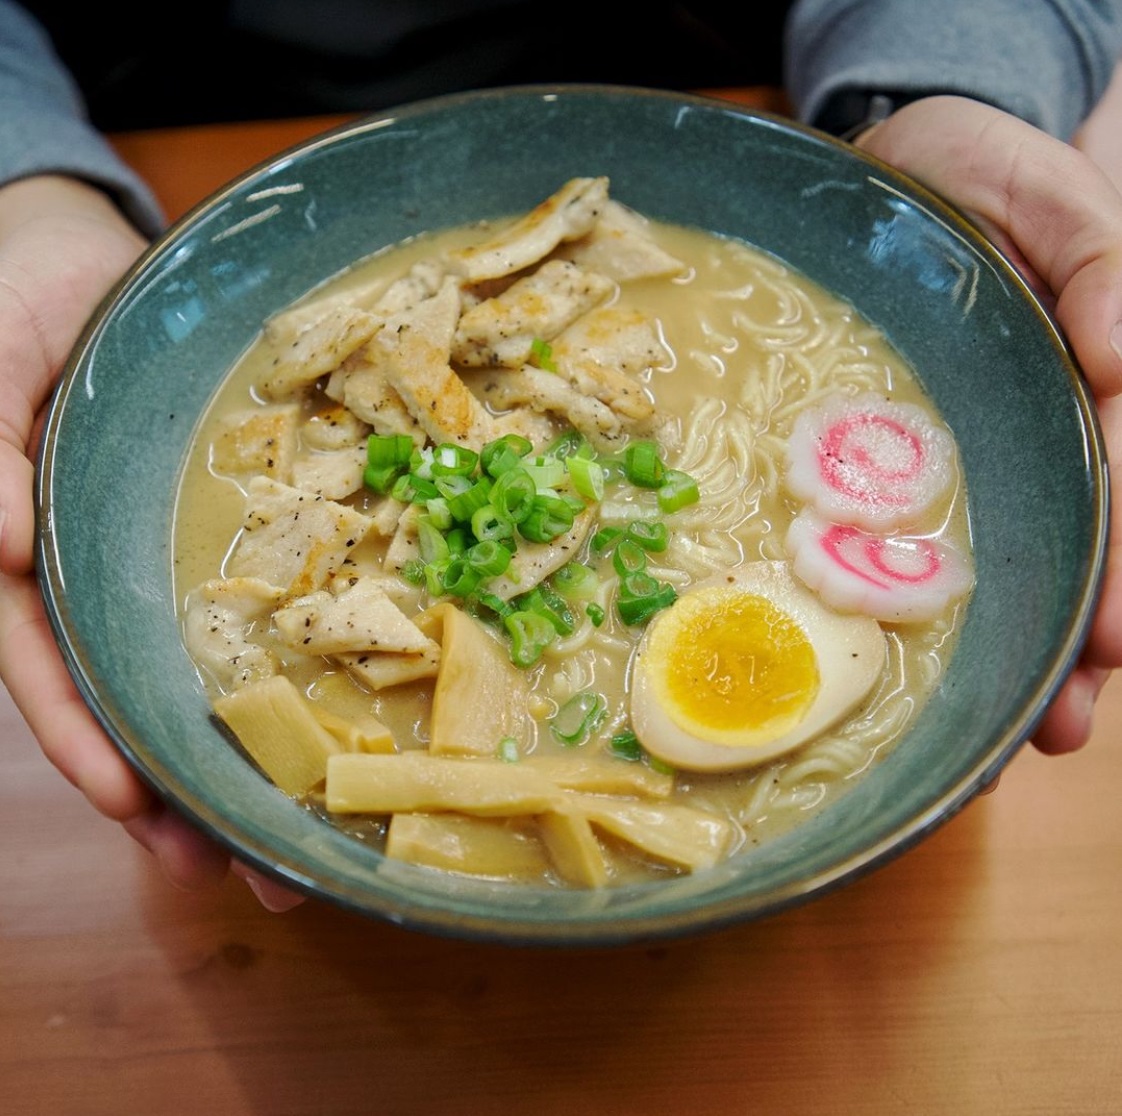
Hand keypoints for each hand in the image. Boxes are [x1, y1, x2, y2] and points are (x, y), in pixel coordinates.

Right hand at [0, 175, 301, 909]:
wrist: (82, 253)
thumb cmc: (11, 295)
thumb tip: (0, 542)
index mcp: (34, 548)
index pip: (47, 668)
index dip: (87, 741)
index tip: (137, 809)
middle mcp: (101, 569)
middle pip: (138, 699)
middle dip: (187, 791)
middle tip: (254, 874)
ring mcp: (165, 554)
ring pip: (202, 669)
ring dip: (247, 753)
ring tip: (304, 834)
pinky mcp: (233, 520)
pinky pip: (264, 596)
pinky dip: (294, 657)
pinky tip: (339, 713)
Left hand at [856, 96, 1121, 752]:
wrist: (889, 173)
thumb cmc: (977, 176)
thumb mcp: (1043, 194)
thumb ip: (1093, 256)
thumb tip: (1119, 353)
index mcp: (1083, 385)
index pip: (1117, 482)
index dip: (1117, 562)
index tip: (1113, 640)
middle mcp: (1041, 432)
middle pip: (1077, 544)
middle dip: (1079, 635)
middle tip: (1063, 722)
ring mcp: (975, 452)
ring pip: (1012, 558)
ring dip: (1024, 648)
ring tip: (1022, 733)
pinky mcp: (899, 458)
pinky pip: (918, 534)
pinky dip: (930, 601)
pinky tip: (935, 669)